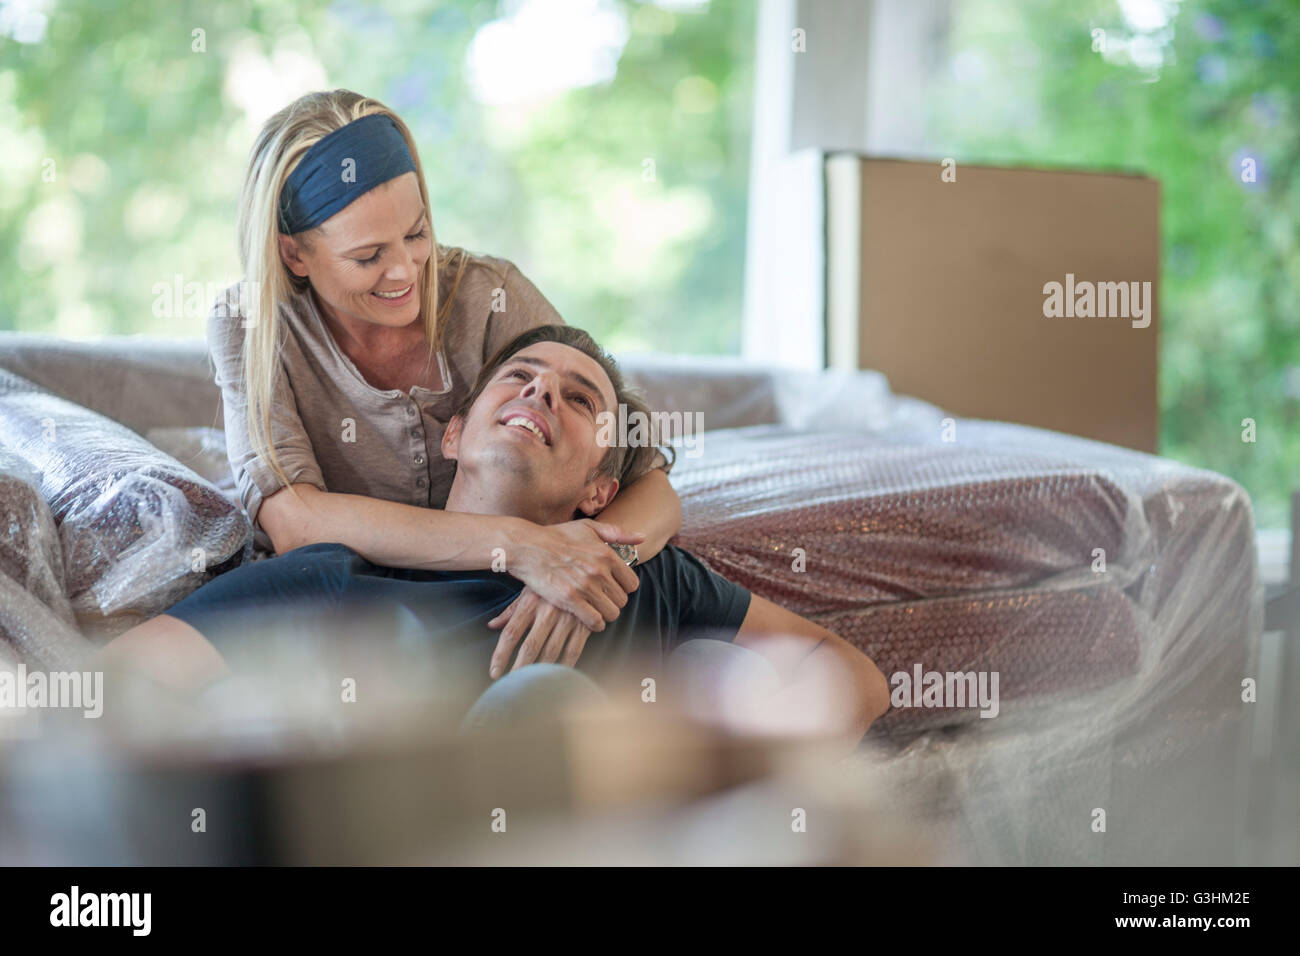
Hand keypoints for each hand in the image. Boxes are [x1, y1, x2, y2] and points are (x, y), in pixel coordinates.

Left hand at [487, 587, 592, 678]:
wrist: (585, 568)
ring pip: (551, 652)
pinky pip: (574, 650)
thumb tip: (492, 625)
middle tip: (512, 684)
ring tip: (533, 684)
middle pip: (529, 646)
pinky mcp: (584, 624)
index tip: (494, 672)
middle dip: (519, 668)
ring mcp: (567, 619)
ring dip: (541, 671)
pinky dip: (566, 665)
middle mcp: (547, 612)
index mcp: (530, 603)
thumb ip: (511, 611)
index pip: (510, 634)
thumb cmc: (551, 580)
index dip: (501, 655)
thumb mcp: (529, 590)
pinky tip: (558, 674)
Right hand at [510, 519, 644, 630]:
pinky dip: (595, 624)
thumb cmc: (558, 536)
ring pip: (612, 613)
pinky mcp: (570, 599)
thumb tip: (642, 538)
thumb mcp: (589, 528)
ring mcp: (585, 586)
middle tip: (603, 599)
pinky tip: (589, 619)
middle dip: (614, 602)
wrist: (528, 547)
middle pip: (622, 600)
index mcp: (607, 554)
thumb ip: (618, 533)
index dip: (624, 588)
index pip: (632, 583)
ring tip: (596, 609)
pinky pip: (595, 621)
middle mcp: (599, 571)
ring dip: (605, 614)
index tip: (613, 588)